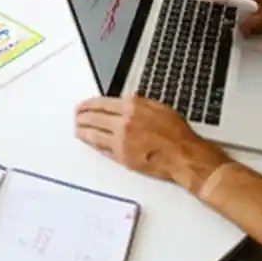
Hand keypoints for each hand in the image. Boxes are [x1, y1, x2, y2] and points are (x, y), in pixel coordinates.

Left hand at [75, 97, 228, 188]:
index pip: (102, 103)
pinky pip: (102, 149)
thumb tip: (125, 103)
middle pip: (94, 118)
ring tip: (78, 128)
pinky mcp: (122, 157)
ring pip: (94, 134)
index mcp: (132, 108)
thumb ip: (139, 104)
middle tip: (77, 115)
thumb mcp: (159, 108)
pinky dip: (93, 143)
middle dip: (82, 116)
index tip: (84, 105)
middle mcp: (124, 123)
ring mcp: (121, 141)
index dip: (89, 104)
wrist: (184, 155)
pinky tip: (90, 141)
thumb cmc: (177, 134)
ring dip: (83, 130)